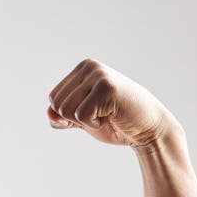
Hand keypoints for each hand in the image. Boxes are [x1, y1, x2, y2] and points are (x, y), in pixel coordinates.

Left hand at [47, 58, 179, 147]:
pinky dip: (93, 124)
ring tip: (105, 115)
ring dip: (84, 121)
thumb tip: (49, 112)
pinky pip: (81, 116)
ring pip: (65, 110)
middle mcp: (89, 67)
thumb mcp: (81, 120)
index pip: (53, 98)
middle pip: (57, 104)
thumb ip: (61, 116)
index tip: (91, 112)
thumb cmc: (115, 123)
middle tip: (100, 115)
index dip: (67, 115)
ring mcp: (99, 75)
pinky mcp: (107, 88)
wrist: (148, 129)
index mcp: (82, 69)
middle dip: (74, 119)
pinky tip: (111, 116)